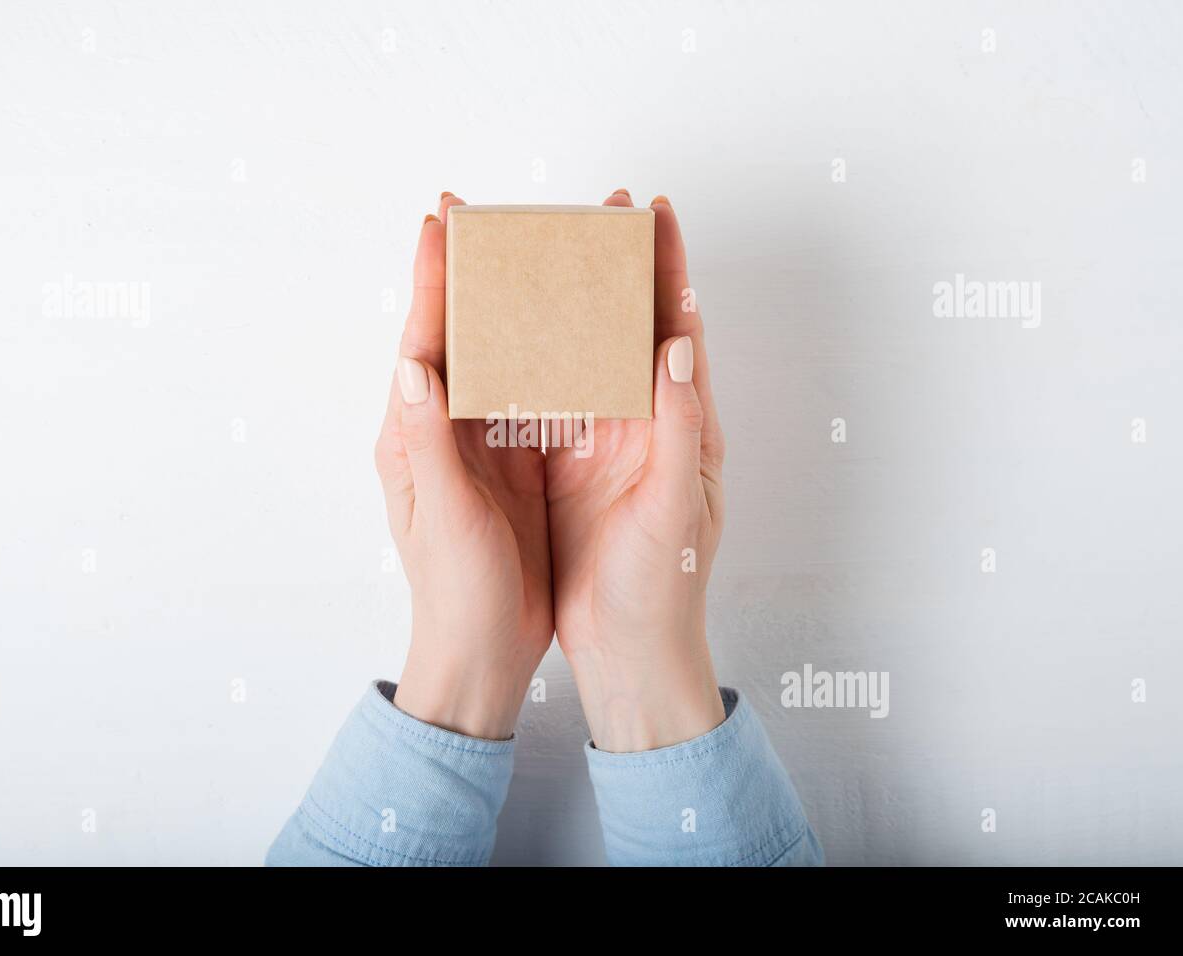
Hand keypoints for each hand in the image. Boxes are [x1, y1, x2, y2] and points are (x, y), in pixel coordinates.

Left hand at [374, 193, 552, 739]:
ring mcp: (484, 445)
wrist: (483, 650)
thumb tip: (413, 362)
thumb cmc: (452, 591)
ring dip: (522, 308)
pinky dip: (554, 358)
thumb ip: (426, 440)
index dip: (432, 278)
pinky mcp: (519, 465)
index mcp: (415, 434)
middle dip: (479, 275)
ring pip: (504, 359)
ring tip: (547, 256)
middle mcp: (446, 429)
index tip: (440, 218)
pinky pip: (537, 397)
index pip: (423, 339)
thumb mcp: (439, 515)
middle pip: (464, 335)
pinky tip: (579, 330)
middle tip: (499, 216)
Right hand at [546, 191, 726, 751]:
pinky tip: (503, 330)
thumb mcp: (676, 508)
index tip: (651, 209)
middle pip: (625, 324)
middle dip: (607, 266)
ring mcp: (599, 440)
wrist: (627, 651)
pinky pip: (542, 397)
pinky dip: (526, 358)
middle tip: (585, 209)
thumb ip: (678, 429)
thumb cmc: (664, 588)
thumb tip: (676, 348)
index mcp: (680, 424)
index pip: (675, 325)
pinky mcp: (560, 465)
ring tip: (535, 251)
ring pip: (579, 353)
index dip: (666, 265)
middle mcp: (641, 421)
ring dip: (561, 303)